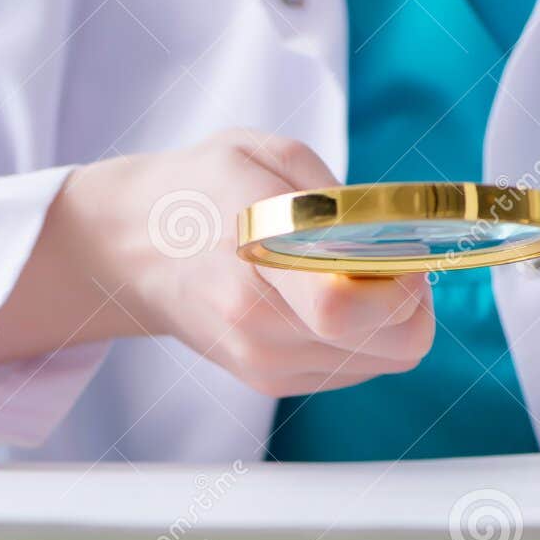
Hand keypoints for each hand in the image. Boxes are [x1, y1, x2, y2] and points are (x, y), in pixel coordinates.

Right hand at [0, 129, 433, 397]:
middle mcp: (260, 332)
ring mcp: (266, 365)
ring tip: (338, 271)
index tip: (397, 247)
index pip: (351, 309)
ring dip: (386, 316)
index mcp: (253, 267)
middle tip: (383, 258)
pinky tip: (322, 296)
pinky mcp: (272, 381)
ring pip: (386, 359)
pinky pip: (358, 367)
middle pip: (396, 346)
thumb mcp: (265, 157)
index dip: (403, 281)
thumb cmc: (198, 194)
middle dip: (411, 300)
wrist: (128, 250)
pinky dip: (361, 333)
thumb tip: (402, 240)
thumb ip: (339, 200)